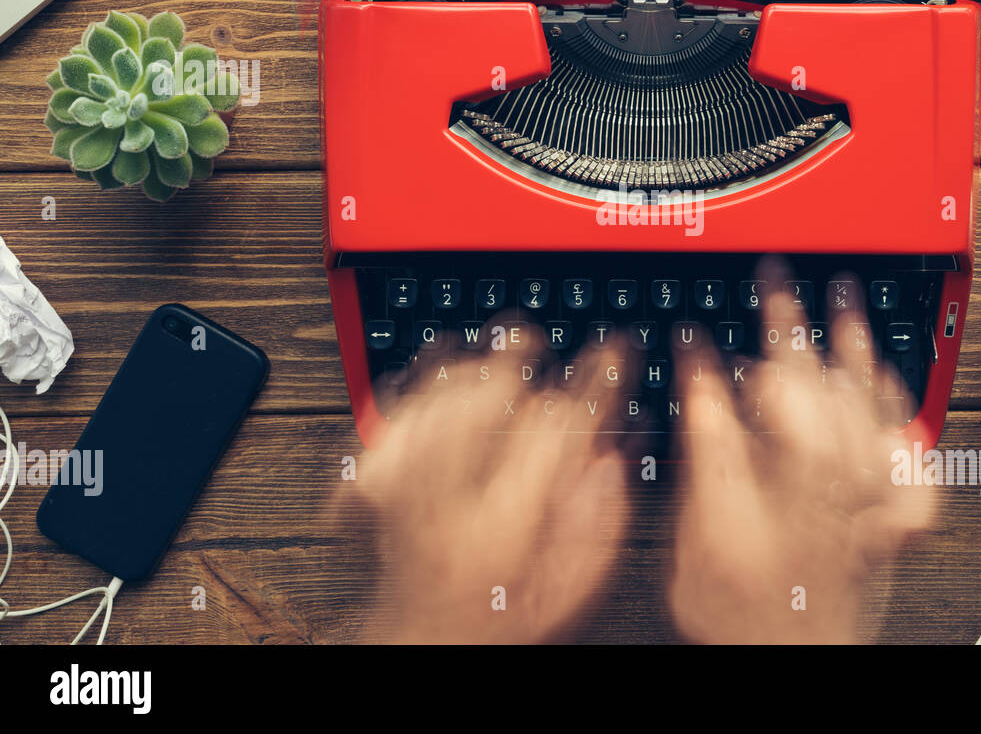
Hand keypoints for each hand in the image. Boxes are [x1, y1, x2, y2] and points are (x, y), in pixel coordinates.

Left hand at [345, 324, 628, 642]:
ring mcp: (399, 494)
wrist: (424, 640)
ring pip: (432, 399)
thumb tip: (611, 458)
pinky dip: (418, 389)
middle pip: (484, 398)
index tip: (613, 354)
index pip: (557, 426)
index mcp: (503, 526)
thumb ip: (598, 522)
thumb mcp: (571, 586)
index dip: (593, 380)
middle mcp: (445, 504)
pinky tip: (439, 374)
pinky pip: (389, 417)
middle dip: (518, 356)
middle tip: (538, 339)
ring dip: (468, 366)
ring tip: (495, 352)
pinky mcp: (366, 487)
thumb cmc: (500, 617)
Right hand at [668, 264, 933, 642]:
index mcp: (757, 496)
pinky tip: (890, 378)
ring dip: (854, 349)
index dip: (710, 360)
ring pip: (863, 408)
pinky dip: (900, 410)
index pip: (730, 404)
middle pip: (805, 390)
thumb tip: (696, 393)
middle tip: (776, 283)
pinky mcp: (892, 518)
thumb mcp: (692, 542)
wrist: (794, 661)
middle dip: (788, 327)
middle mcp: (816, 492)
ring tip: (844, 302)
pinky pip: (909, 453)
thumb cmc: (740, 615)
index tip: (696, 334)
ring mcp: (860, 503)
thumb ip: (700, 459)